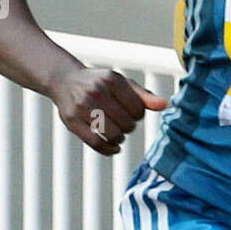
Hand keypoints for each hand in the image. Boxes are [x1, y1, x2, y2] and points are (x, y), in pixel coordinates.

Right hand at [52, 66, 168, 154]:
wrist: (65, 80)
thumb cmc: (100, 84)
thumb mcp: (122, 84)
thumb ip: (144, 96)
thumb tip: (165, 105)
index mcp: (112, 80)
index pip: (138, 109)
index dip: (138, 115)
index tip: (132, 113)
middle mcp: (97, 91)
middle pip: (127, 124)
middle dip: (129, 127)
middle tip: (123, 122)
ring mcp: (83, 106)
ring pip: (113, 134)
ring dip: (120, 138)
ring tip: (118, 134)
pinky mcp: (72, 121)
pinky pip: (96, 143)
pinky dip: (109, 149)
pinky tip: (114, 147)